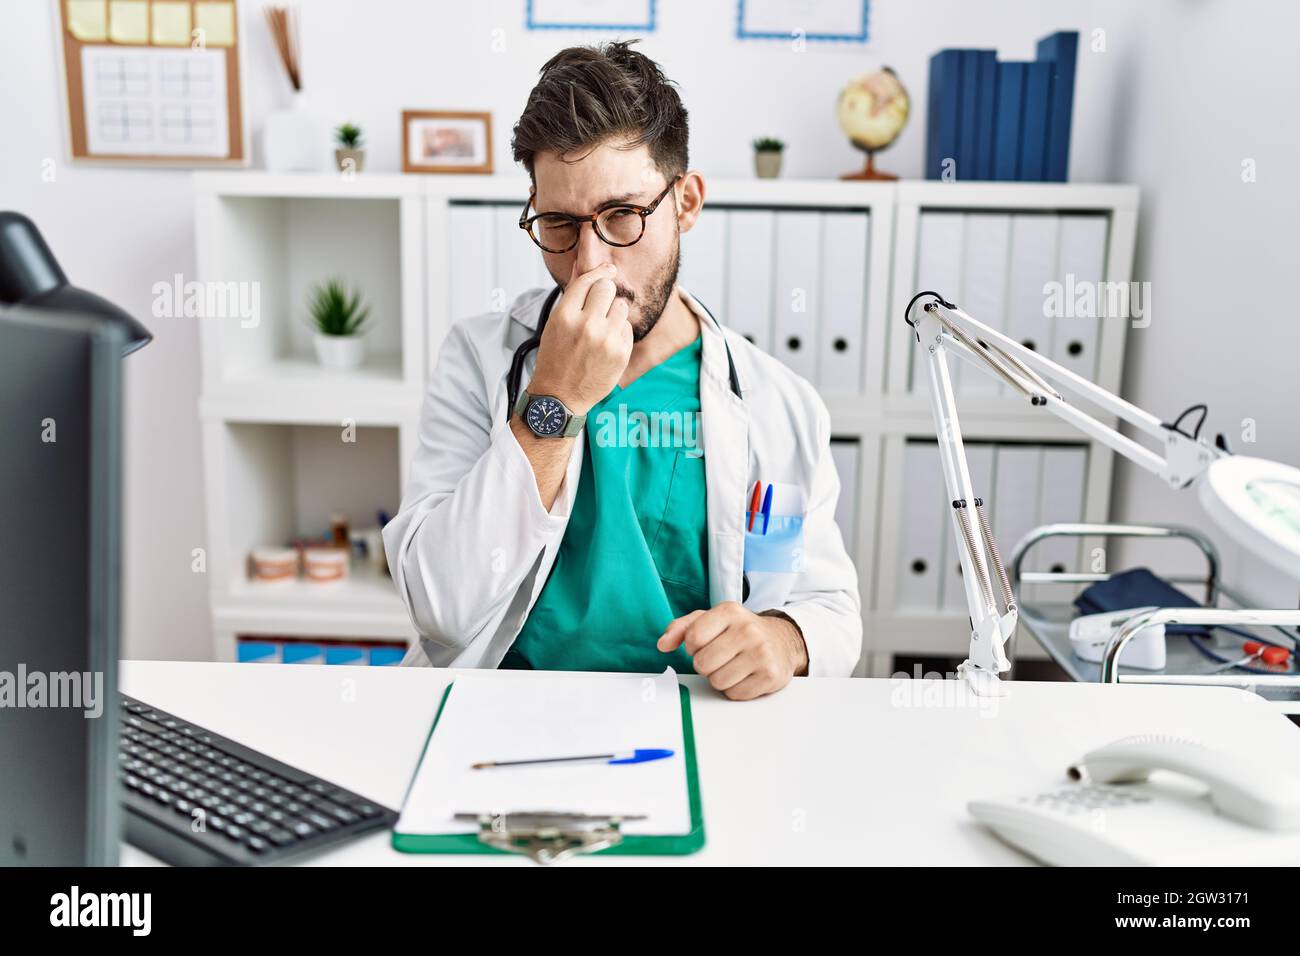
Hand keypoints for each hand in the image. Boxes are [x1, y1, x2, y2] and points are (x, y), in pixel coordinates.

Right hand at [528, 261, 633, 414]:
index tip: (608, 269)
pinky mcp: (621, 353)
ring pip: (621, 306)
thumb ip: (572, 293)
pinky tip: (606, 343)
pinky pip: (627, 327)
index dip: (600, 271)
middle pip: (608, 288)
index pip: (588, 280)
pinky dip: (619, 331)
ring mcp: (606, 340)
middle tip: (600, 306)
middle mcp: (586, 325)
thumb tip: (583, 264)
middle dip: (606, 293)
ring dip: (614, 312)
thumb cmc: (555, 358)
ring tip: (601, 329)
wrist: (560, 396)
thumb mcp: (555, 323)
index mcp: (565, 315)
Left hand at [656, 602, 808, 700]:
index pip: (693, 638)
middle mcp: (748, 630)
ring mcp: (761, 653)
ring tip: (733, 665)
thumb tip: (663, 644)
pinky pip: (734, 694)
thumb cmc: (740, 631)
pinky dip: (735, 689)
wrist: (781, 641)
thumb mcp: (711, 619)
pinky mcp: (770, 675)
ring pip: (717, 682)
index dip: (692, 647)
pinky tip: (745, 675)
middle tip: (720, 657)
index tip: (703, 644)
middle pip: (703, 664)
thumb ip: (682, 628)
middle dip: (706, 665)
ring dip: (720, 678)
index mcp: (730, 611)